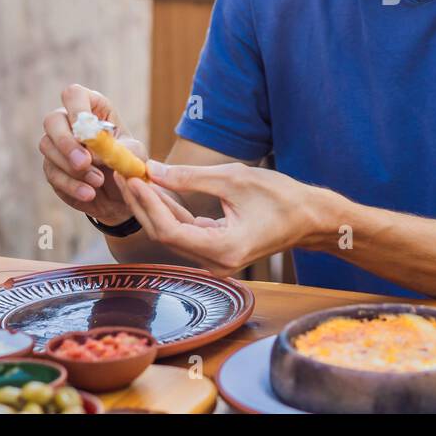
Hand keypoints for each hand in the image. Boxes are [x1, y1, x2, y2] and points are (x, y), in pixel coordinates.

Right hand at [39, 84, 147, 225]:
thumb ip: (122, 149)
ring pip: (48, 147)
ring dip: (72, 167)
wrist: (122, 195)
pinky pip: (52, 174)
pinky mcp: (52, 167)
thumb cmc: (128, 165)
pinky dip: (71, 185)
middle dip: (67, 142)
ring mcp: (56, 144)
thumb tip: (96, 154)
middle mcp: (69, 121)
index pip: (74, 95)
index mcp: (92, 108)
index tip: (87, 132)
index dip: (76, 110)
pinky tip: (89, 193)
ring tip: (98, 182)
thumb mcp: (135, 155)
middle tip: (85, 162)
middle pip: (52, 120)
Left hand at [117, 161, 326, 275]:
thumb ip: (191, 178)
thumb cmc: (282, 197)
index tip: (133, 178)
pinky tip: (156, 191)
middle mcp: (216, 264)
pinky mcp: (216, 252)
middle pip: (166, 234)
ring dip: (154, 207)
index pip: (171, 230)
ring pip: (173, 234)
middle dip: (144, 204)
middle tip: (125, 174)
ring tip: (134, 179)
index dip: (148, 204)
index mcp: (224, 250)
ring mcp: (216, 261)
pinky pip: (185, 233)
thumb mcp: (235, 179)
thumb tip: (153, 171)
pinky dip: (171, 212)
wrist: (310, 219)